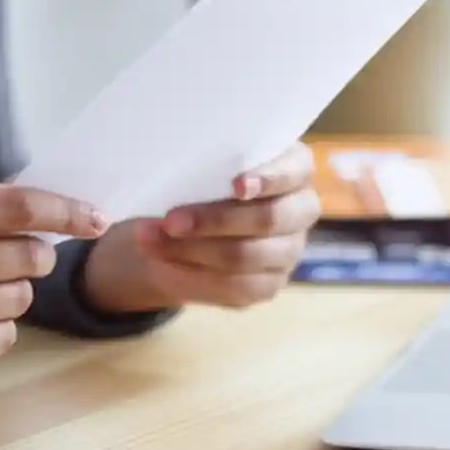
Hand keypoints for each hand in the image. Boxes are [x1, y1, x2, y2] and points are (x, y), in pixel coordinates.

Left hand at [82, 144, 319, 311]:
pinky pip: (232, 288)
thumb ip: (203, 162)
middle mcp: (301, 209)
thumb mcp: (202, 162)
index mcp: (295, 168)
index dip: (268, 178)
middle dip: (215, 220)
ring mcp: (289, 251)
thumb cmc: (200, 179)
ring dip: (191, 250)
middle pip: (268, 219)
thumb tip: (170, 165)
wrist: (187, 227)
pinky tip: (162, 264)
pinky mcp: (269, 285)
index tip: (234, 184)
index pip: (295, 170)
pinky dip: (191, 276)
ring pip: (244, 257)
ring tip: (149, 239)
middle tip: (170, 220)